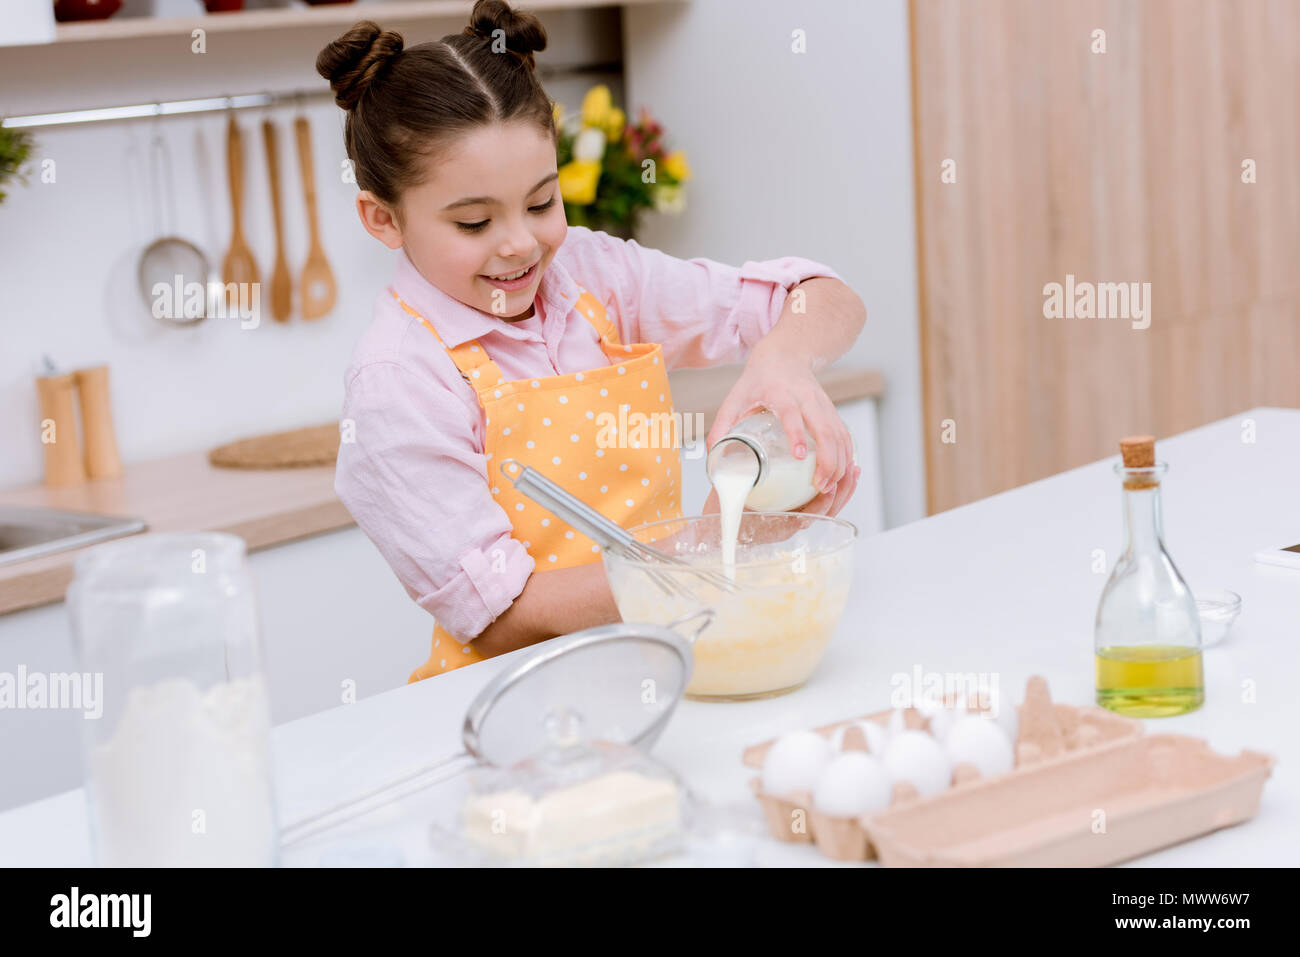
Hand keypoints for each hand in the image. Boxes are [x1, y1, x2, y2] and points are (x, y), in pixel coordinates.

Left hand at [706, 344, 858, 517]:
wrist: (785, 354)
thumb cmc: (759, 378)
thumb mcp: (736, 396)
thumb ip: (723, 423)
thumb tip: (712, 453)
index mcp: (782, 394)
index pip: (792, 415)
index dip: (797, 435)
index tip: (799, 456)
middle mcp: (807, 398)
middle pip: (825, 429)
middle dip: (827, 459)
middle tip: (820, 485)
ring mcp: (823, 404)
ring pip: (839, 434)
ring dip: (839, 462)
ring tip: (829, 486)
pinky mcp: (832, 410)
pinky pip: (845, 435)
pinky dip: (847, 455)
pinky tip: (842, 473)